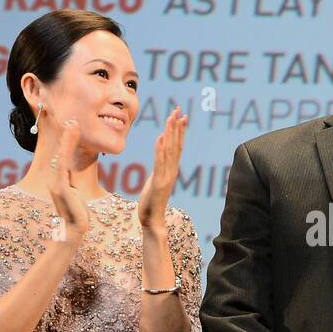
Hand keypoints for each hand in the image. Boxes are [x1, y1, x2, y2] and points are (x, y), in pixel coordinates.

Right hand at [47, 121, 90, 242]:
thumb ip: (70, 179)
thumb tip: (71, 169)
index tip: (72, 126)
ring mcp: (56, 182)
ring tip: (72, 124)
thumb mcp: (74, 191)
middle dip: (65, 135)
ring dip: (67, 139)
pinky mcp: (60, 186)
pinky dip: (66, 151)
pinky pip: (63, 165)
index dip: (66, 141)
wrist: (75, 228)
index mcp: (58, 178)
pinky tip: (70, 140)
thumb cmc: (77, 211)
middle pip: (60, 152)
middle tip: (71, 119)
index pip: (62, 155)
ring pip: (61, 155)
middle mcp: (54, 178)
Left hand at [137, 108, 186, 232]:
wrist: (152, 221)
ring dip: (171, 133)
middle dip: (177, 126)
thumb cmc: (151, 205)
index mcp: (171, 170)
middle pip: (177, 144)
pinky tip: (160, 137)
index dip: (180, 131)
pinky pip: (160, 162)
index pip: (177, 146)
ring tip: (171, 117)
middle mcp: (172, 171)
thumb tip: (159, 164)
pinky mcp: (159, 182)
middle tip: (179, 110)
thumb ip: (158, 173)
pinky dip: (160, 149)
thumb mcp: (155, 184)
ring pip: (170, 151)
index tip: (182, 116)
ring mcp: (167, 176)